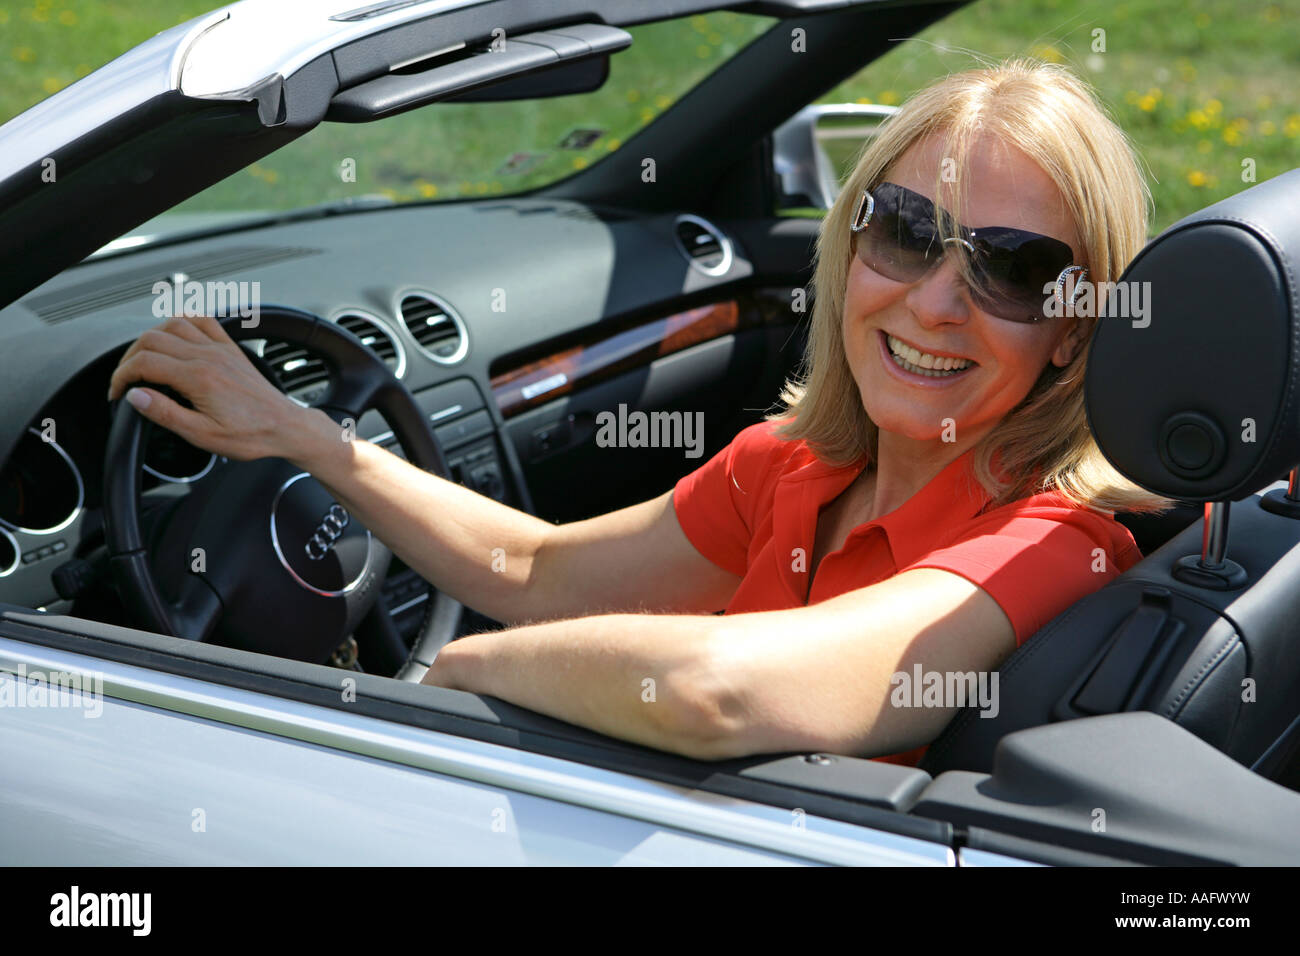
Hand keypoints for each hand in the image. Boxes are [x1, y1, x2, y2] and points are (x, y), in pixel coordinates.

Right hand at [108, 314, 312, 461]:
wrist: (285, 427)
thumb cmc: (251, 435)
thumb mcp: (202, 435)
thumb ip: (165, 413)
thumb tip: (136, 396)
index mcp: (198, 378)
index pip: (144, 363)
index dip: (121, 376)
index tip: (117, 393)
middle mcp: (208, 356)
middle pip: (152, 339)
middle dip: (129, 358)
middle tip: (125, 380)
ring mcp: (220, 349)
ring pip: (174, 324)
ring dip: (151, 337)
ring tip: (143, 359)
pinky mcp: (231, 349)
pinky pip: (203, 320)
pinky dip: (183, 320)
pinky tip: (174, 333)